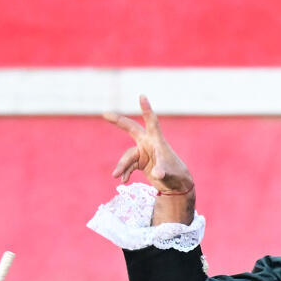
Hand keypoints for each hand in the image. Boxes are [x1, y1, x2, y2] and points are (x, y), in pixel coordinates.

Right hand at [103, 96, 194, 223]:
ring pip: (128, 155)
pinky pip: (128, 164)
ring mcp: (143, 151)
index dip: (146, 109)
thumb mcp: (169, 173)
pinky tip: (124, 180)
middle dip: (118, 121)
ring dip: (122, 166)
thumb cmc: (175, 175)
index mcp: (157, 141)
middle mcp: (148, 143)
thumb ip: (162, 172)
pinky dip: (125, 172)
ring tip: (117, 177)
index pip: (151, 121)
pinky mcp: (140, 161)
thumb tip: (157, 174)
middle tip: (105, 114)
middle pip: (131, 128)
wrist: (176, 184)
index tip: (142, 96)